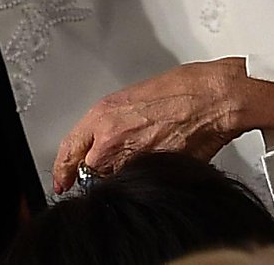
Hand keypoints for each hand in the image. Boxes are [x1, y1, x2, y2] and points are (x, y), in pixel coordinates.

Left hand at [51, 59, 253, 194]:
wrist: (212, 98)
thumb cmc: (182, 91)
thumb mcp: (132, 99)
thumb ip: (111, 125)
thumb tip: (104, 144)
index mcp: (102, 116)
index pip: (69, 150)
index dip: (62, 170)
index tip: (60, 180)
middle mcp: (111, 140)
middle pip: (90, 171)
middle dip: (102, 170)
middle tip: (122, 157)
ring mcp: (130, 159)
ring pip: (115, 179)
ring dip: (125, 173)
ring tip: (150, 151)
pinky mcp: (152, 172)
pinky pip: (139, 182)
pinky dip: (146, 177)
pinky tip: (162, 158)